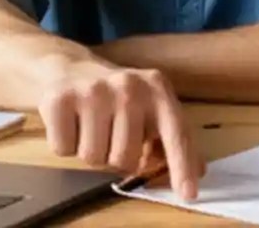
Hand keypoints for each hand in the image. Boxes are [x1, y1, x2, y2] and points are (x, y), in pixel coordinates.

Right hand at [36, 58, 201, 200]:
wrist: (66, 66)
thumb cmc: (113, 95)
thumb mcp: (148, 106)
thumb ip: (171, 137)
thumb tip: (197, 170)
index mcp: (157, 89)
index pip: (175, 133)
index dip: (181, 166)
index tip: (188, 193)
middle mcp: (129, 86)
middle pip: (125, 157)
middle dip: (114, 156)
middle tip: (109, 132)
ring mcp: (93, 91)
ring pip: (93, 158)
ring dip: (89, 151)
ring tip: (89, 125)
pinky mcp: (60, 99)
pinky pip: (64, 150)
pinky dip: (65, 144)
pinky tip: (70, 122)